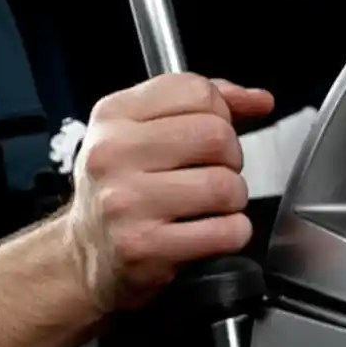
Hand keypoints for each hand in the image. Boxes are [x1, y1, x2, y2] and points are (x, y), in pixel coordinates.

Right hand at [63, 73, 274, 312]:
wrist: (84, 254)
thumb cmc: (125, 187)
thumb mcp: (147, 130)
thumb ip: (209, 106)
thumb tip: (261, 99)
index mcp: (113, 115)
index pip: (197, 92)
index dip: (220, 114)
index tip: (208, 136)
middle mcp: (111, 154)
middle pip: (216, 136)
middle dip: (230, 159)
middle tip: (210, 174)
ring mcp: (124, 202)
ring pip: (225, 185)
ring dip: (233, 199)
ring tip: (207, 206)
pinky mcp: (142, 247)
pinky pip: (227, 231)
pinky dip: (233, 233)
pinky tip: (207, 232)